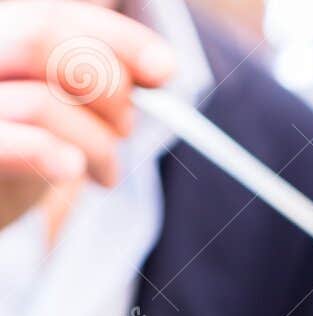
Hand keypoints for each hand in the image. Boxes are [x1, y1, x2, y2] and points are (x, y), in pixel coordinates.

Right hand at [0, 1, 174, 230]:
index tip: (165, 68)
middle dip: (104, 84)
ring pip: (38, 101)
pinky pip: (8, 144)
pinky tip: (74, 169)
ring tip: (107, 171)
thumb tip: (161, 66)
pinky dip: (49, 156)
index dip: (118, 38)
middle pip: (41, 37)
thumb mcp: (67, 94)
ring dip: (95, 144)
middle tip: (127, 127)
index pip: (55, 13)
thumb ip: (98, 70)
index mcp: (5, 27)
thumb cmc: (29, 137)